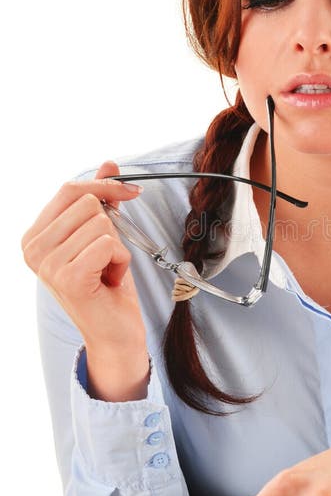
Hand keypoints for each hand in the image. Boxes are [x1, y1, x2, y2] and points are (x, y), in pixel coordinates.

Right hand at [22, 162, 148, 399]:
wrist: (115, 332)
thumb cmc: (107, 285)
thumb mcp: (103, 236)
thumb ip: (102, 200)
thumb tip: (109, 164)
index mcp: (35, 236)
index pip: (69, 189)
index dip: (104, 185)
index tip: (131, 190)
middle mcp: (33, 249)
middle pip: (88, 203)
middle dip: (110, 227)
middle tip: (105, 257)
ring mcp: (48, 264)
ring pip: (102, 223)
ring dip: (117, 247)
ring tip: (106, 271)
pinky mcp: (69, 278)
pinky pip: (109, 243)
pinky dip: (121, 260)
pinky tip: (111, 279)